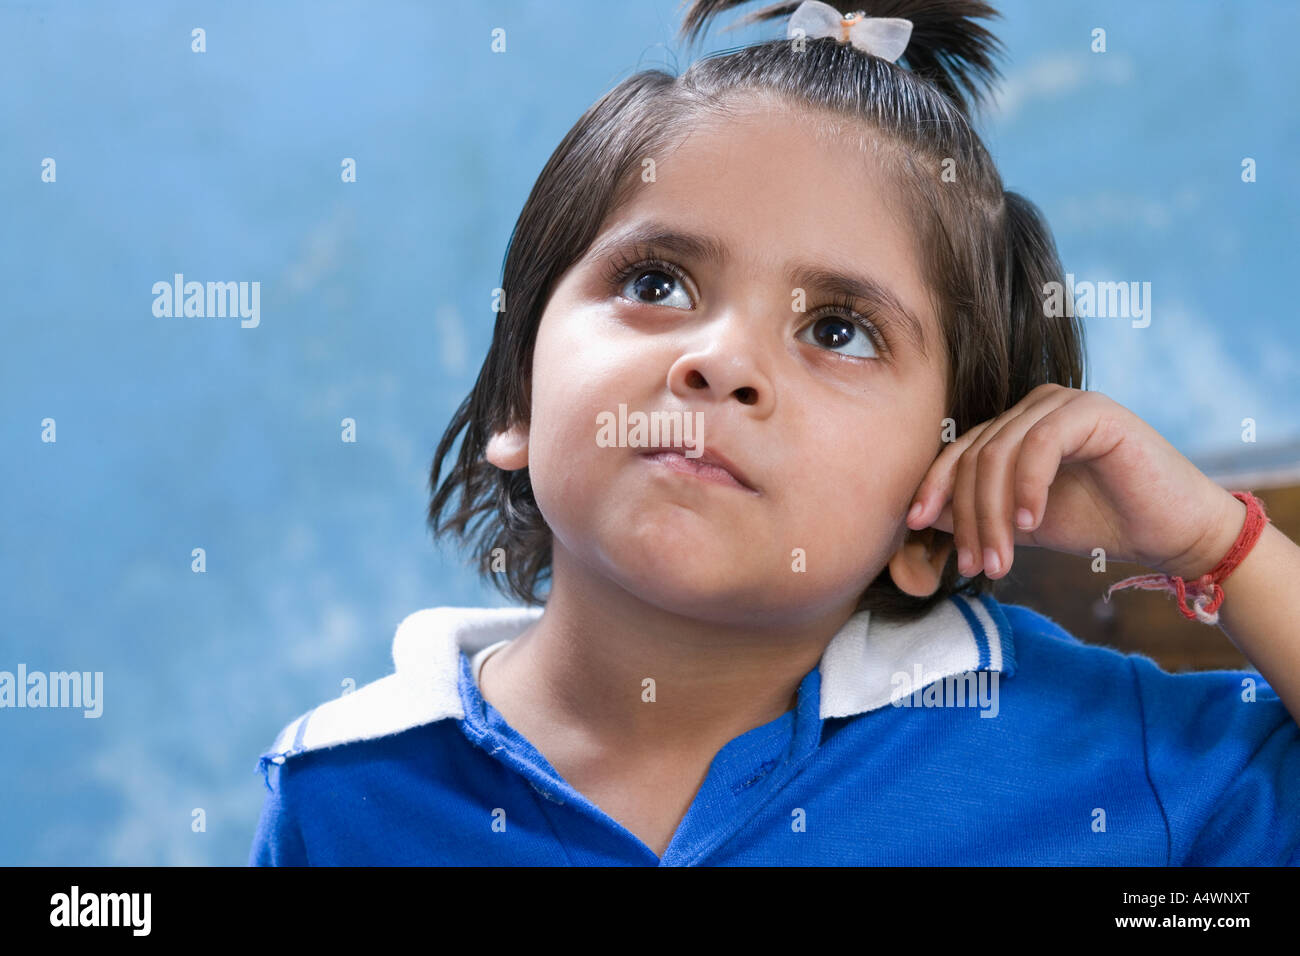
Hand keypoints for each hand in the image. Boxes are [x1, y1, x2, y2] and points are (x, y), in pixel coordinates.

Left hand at [905, 384, 1246, 580]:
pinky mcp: (1092, 411)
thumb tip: (919, 513)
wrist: (1170, 532)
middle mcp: (1033, 407)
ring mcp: (1062, 403)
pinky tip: (1031, 524)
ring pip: (1000, 454)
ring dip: (993, 514)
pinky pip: (1039, 446)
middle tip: (975, 566)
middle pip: (975, 456)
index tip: (915, 526)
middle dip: (968, 516)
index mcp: (1013, 426)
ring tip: (1001, 560)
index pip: (958, 452)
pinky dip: (1027, 488)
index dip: (933, 487)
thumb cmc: (1097, 523)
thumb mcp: (1020, 522)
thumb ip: (975, 512)